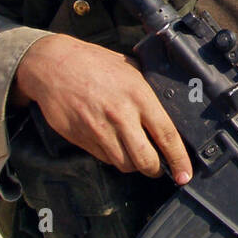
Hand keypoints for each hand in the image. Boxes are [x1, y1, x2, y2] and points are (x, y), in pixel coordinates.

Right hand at [12, 35, 192, 184]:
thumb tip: (166, 109)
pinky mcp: (82, 139)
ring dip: (133, 165)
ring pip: (124, 164)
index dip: (179, 159)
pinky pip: (105, 158)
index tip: (185, 174)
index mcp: (139, 96)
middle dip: (156, 170)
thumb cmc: (93, 62)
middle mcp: (121, 116)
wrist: (52, 65)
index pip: (166, 135)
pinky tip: (114, 145)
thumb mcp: (129, 68)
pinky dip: (113, 157)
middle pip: (146, 160)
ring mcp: (99, 130)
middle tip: (159, 168)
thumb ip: (147, 90)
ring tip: (136, 155)